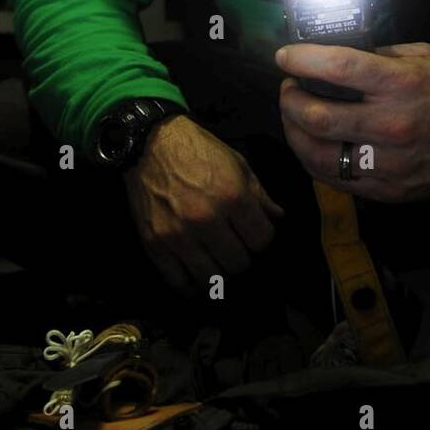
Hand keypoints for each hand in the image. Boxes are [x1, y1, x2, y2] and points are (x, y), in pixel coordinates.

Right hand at [123, 115, 283, 291]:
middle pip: (239, 263)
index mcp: (232, 197)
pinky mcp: (155, 245)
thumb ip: (259, 194)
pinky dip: (191, 285)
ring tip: (217, 262)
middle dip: (242, 257)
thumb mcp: (237, 164)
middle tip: (236, 247)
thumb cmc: (199, 150)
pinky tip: (196, 276)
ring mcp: (179, 235)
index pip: (262, 241)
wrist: (151, 144)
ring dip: (219, 273)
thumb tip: (278, 217)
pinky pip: (178, 282)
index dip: (262, 239)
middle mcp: (207, 220)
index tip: (255, 234)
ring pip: (212, 279)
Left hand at [275, 42, 429, 202]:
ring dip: (294, 132)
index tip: (284, 56)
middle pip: (317, 116)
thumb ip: (380, 54)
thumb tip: (337, 55)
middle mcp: (390, 124)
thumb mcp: (423, 57)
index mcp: (400, 84)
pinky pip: (334, 178)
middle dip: (290, 100)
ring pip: (317, 154)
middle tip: (289, 88)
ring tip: (295, 117)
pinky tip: (312, 143)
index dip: (302, 60)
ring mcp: (386, 162)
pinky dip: (313, 159)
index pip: (338, 68)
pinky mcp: (385, 189)